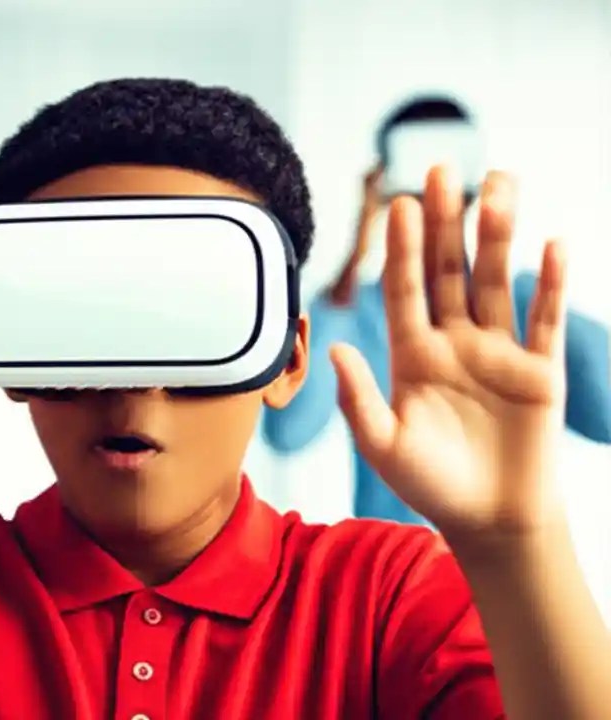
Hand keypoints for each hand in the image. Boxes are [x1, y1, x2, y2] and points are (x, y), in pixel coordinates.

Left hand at [330, 166, 566, 542]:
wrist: (490, 522)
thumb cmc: (430, 486)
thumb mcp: (383, 445)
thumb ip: (359, 398)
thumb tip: (332, 347)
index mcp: (410, 354)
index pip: (405, 289)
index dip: (401, 248)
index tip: (396, 203)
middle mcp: (453, 342)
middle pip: (449, 270)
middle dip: (445, 222)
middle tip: (440, 169)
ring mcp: (498, 352)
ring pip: (497, 281)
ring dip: (497, 234)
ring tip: (499, 183)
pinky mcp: (539, 371)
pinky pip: (545, 320)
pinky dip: (551, 284)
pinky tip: (553, 244)